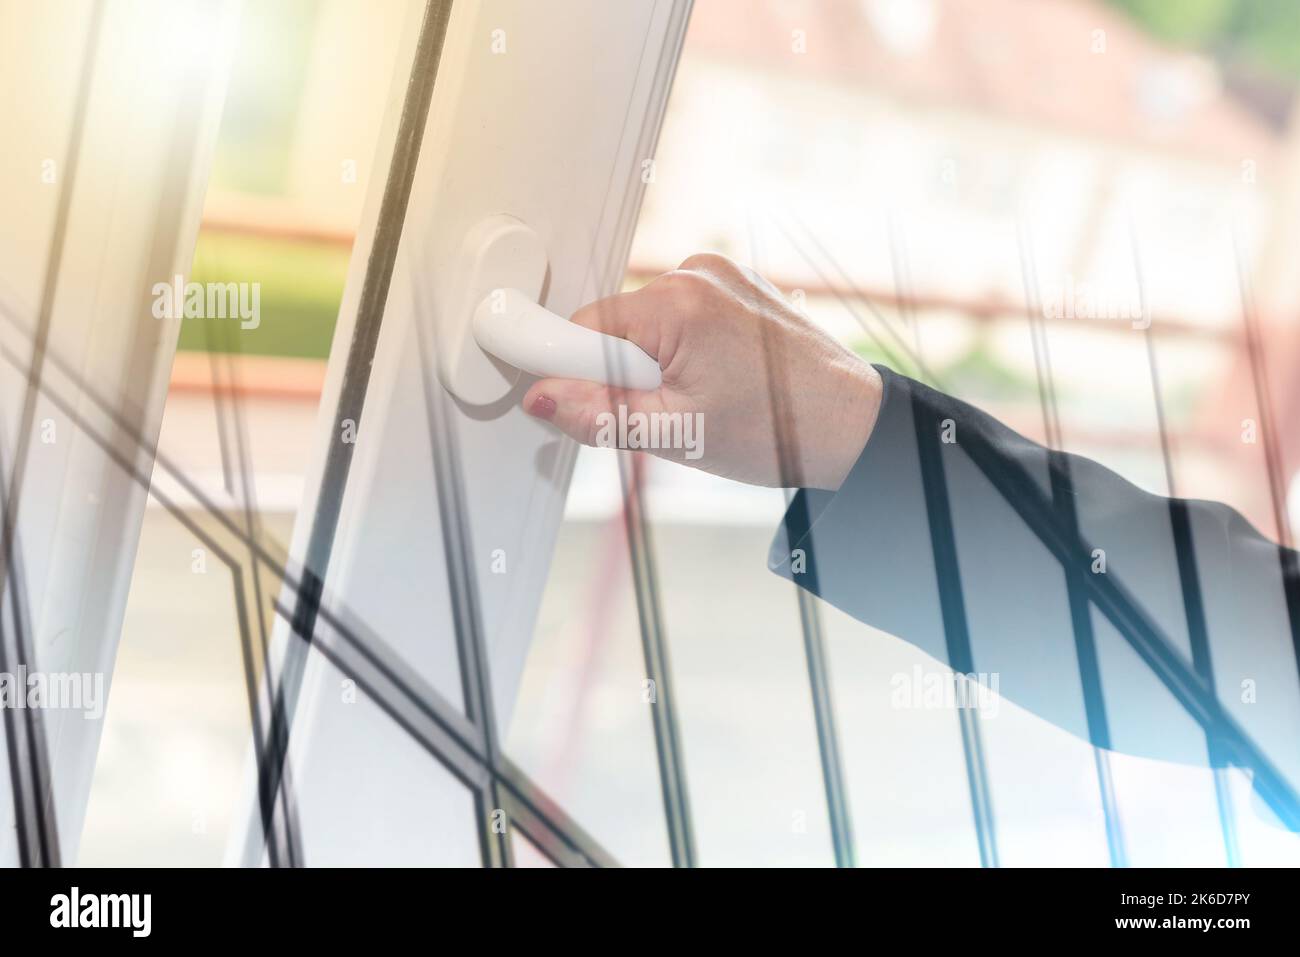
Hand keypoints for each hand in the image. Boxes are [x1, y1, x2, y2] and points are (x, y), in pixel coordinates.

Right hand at [522, 253, 881, 490]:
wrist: (854, 426)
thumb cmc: (782, 430)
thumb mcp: (676, 435)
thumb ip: (600, 415)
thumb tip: (545, 398)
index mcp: (678, 302)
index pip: (583, 325)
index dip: (568, 366)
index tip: (553, 391)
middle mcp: (698, 273)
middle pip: (614, 324)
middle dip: (622, 372)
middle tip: (667, 411)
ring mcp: (721, 275)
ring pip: (646, 324)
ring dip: (653, 364)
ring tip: (703, 399)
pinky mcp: (737, 286)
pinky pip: (679, 317)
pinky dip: (681, 350)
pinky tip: (716, 380)